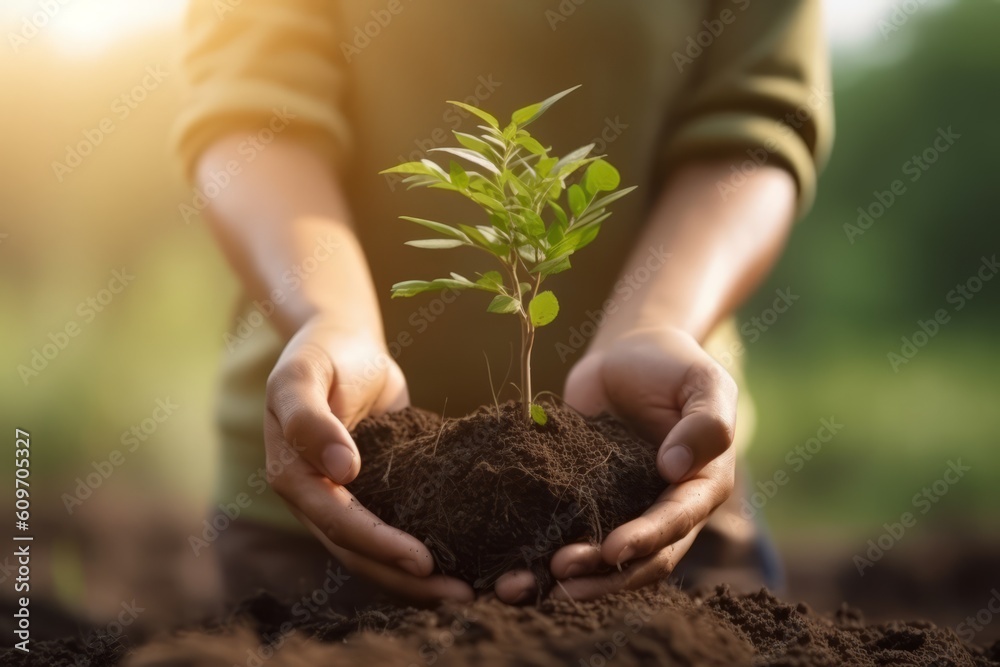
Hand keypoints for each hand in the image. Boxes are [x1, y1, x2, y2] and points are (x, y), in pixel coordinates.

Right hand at [264, 316, 472, 602]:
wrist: (344, 343)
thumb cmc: (322, 354)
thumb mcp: (304, 375)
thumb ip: (311, 420)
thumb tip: (343, 473)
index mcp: (293, 478)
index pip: (337, 523)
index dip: (378, 545)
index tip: (422, 560)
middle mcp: (318, 499)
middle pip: (360, 553)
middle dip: (406, 578)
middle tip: (461, 594)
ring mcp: (347, 500)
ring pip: (379, 551)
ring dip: (418, 577)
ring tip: (468, 590)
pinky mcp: (379, 491)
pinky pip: (399, 525)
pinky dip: (427, 543)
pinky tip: (465, 557)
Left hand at [495, 326, 735, 602]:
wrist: (629, 355)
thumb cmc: (674, 367)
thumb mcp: (704, 383)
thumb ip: (706, 422)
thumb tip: (674, 468)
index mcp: (700, 488)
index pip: (676, 524)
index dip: (646, 540)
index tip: (613, 549)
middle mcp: (663, 511)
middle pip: (638, 559)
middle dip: (602, 574)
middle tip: (562, 573)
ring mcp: (622, 510)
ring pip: (601, 560)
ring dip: (569, 575)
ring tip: (527, 583)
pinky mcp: (584, 501)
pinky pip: (567, 533)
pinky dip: (541, 553)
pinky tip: (509, 566)